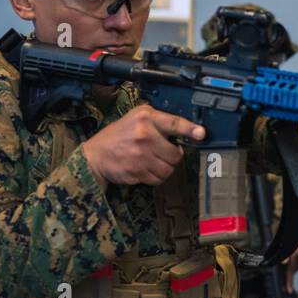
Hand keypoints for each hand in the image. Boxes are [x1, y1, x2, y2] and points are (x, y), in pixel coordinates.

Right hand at [81, 105, 205, 185]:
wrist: (96, 155)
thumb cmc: (119, 135)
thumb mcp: (135, 118)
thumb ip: (158, 121)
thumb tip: (187, 130)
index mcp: (145, 118)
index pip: (173, 123)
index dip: (190, 129)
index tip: (201, 134)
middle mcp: (144, 135)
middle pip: (176, 154)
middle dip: (173, 156)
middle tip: (164, 153)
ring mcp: (140, 155)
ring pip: (169, 169)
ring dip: (165, 168)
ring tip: (154, 161)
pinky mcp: (137, 171)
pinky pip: (158, 179)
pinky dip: (156, 177)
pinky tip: (146, 169)